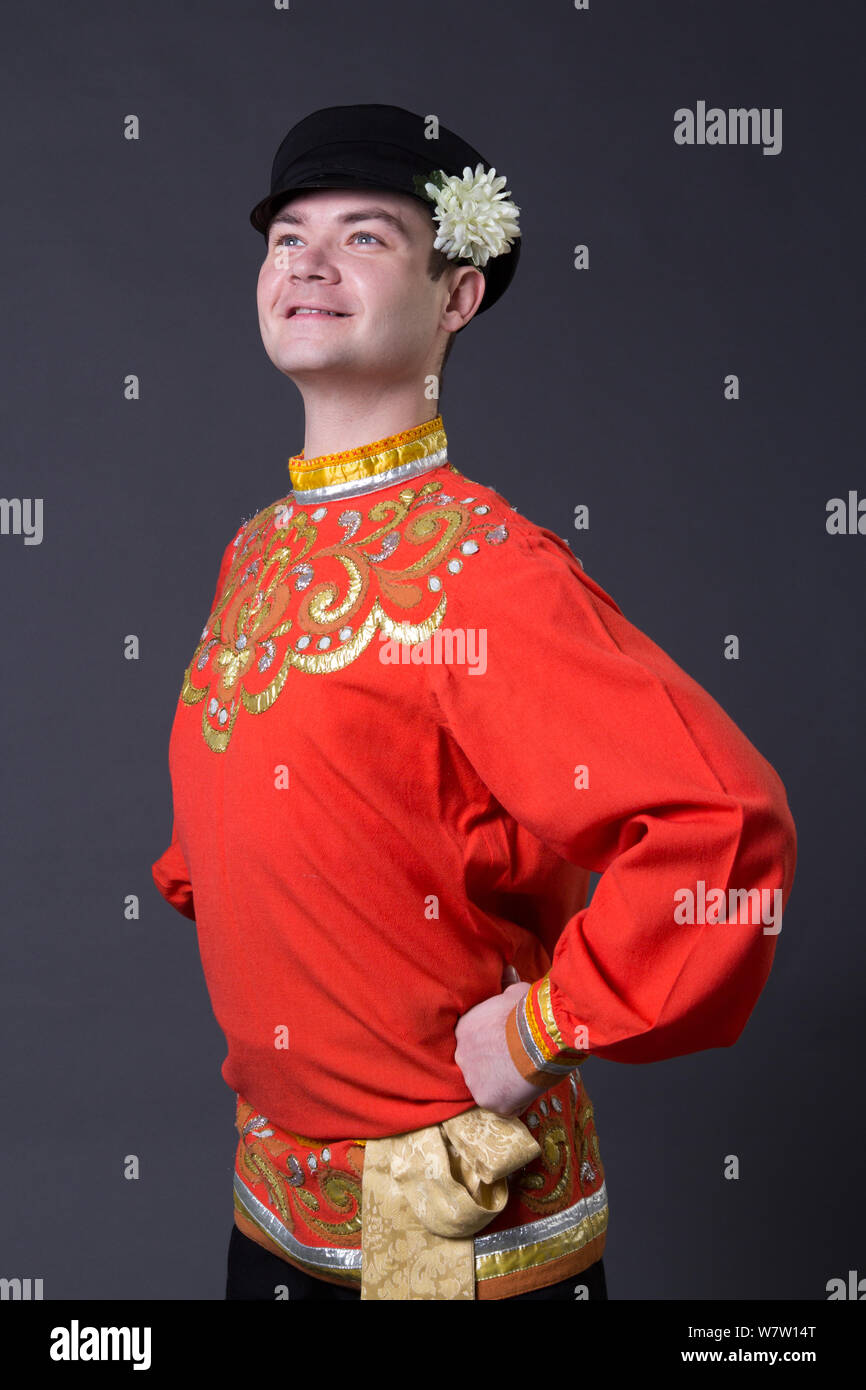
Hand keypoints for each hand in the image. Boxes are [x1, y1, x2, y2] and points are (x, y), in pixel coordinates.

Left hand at [454, 964, 551, 1115]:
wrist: (539, 1033)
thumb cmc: (527, 1010)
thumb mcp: (512, 992)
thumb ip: (504, 986)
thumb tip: (506, 968)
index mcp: (462, 1031)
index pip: (471, 1043)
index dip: (490, 1046)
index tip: (505, 1046)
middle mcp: (461, 1058)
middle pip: (476, 1068)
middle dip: (493, 1067)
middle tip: (515, 1064)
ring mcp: (474, 1083)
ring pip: (489, 1089)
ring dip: (504, 1086)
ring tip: (524, 1078)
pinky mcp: (491, 1102)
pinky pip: (505, 1106)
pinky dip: (518, 1102)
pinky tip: (529, 1090)